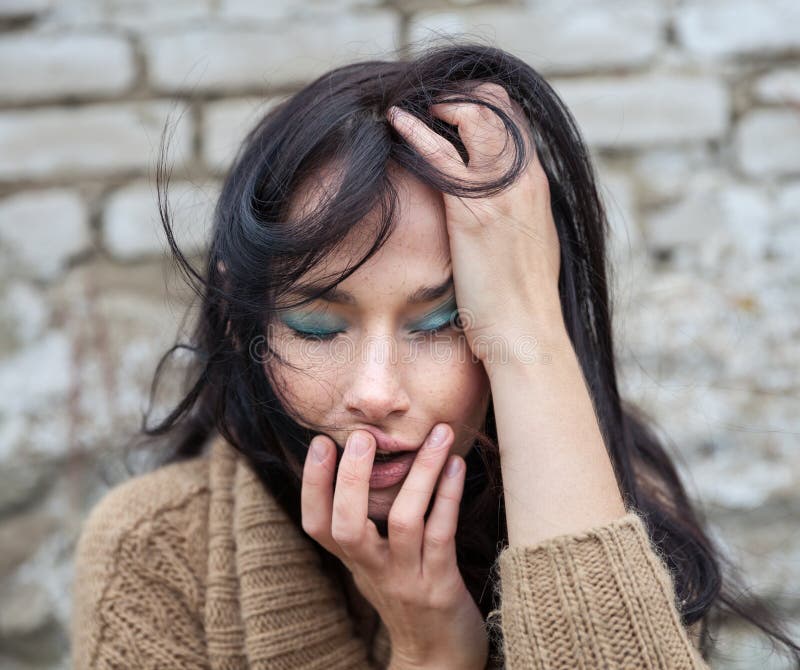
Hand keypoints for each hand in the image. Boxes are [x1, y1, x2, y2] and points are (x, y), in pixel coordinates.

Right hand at [301, 424, 488, 669]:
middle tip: (363, 436)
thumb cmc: (409, 597)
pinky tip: (457, 465)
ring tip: (437, 434)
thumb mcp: (377, 565)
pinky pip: (442, 533)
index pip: (317, 525)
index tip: (320, 443)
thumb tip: (363, 467)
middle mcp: (374, 571)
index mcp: (356, 561)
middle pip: (347, 526)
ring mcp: (406, 579)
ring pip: (404, 521)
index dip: (312, 485)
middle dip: (352, 478)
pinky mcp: (440, 586)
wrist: (439, 659)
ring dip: (420, 473)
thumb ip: (367, 527)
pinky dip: (449, 496)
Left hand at [386, 83, 564, 373]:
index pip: (514, 119)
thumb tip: (496, 214)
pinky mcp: (473, 210)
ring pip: (475, 116)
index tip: (452, 108)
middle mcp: (524, 178)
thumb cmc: (522, 298)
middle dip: (460, 93)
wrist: (526, 331)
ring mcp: (500, 190)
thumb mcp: (528, 245)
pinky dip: (416, 132)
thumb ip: (515, 216)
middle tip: (429, 101)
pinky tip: (396, 123)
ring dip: (440, 103)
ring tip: (412, 105)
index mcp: (536, 184)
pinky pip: (442, 155)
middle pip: (498, 103)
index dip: (482, 104)